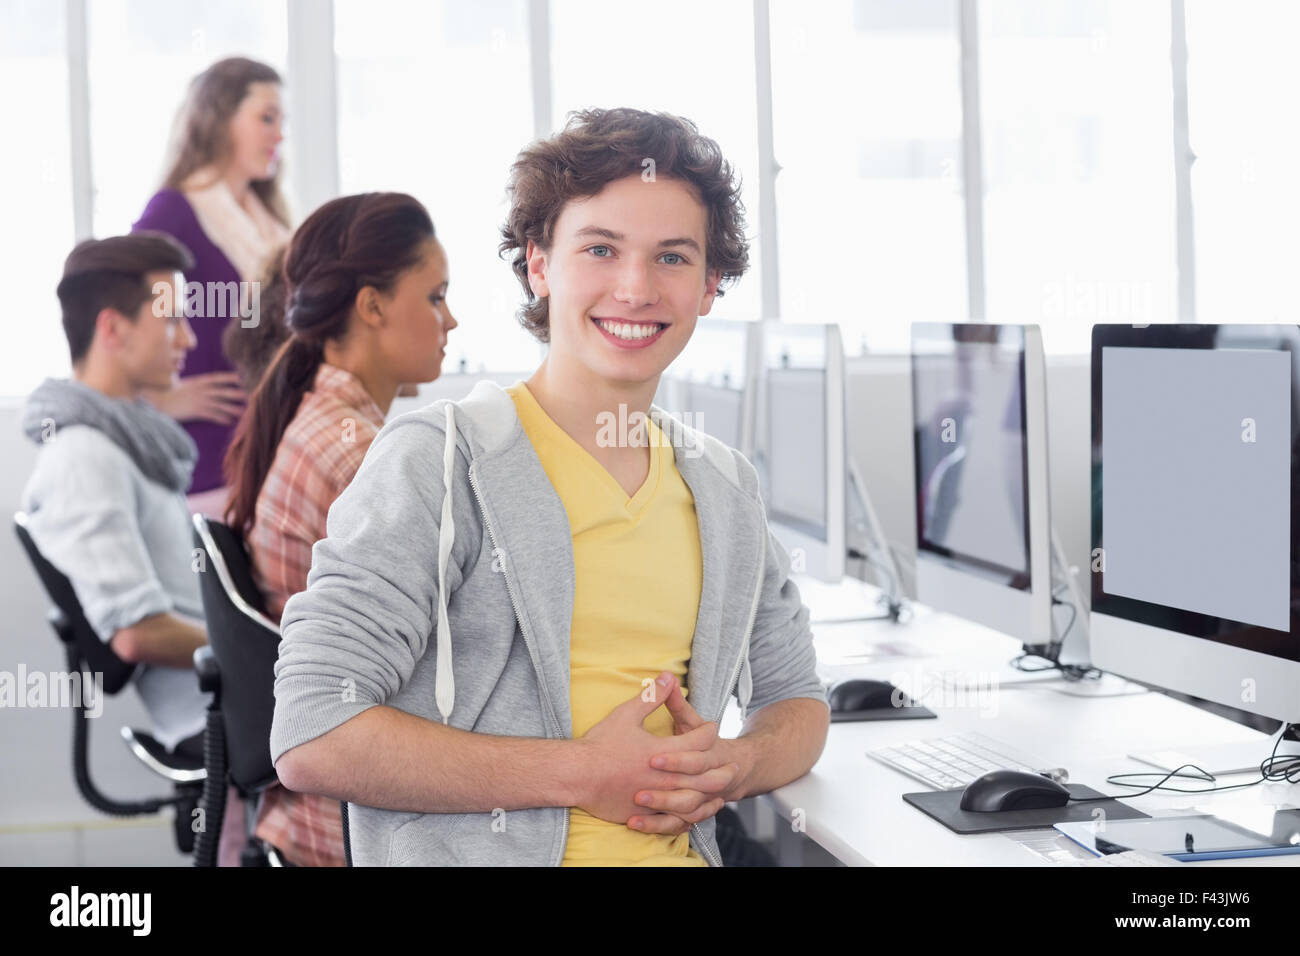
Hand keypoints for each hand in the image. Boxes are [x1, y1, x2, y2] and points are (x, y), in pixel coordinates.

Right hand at [147, 372, 246, 424]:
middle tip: (248, 395)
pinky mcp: (194, 411)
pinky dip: (221, 418)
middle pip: (222, 391)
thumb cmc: (165, 392)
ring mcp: (198, 401)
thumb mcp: (180, 384)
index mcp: (196, 381)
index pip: (215, 378)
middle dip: (235, 393)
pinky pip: (211, 415)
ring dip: (232, 408)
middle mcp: (199, 390)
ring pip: (219, 404)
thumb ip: (192, 385)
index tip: (240, 377)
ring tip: (243, 411)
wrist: (155, 401)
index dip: (228, 378)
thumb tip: (201, 386)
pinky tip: (230, 422)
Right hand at [575, 671, 736, 825]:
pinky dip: (689, 819)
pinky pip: (674, 822)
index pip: (700, 741)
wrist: (577, 775)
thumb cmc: (601, 744)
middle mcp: (666, 778)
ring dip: (711, 797)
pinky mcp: (645, 815)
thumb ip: (652, 696)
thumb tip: (669, 676)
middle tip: (732, 765)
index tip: (712, 728)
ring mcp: (657, 799)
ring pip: (694, 802)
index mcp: (665, 751)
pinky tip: (694, 815)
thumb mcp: (627, 714)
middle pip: (705, 776)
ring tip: (721, 793)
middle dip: (722, 769)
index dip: (709, 732)